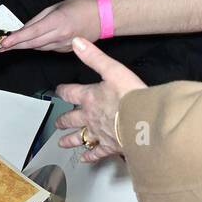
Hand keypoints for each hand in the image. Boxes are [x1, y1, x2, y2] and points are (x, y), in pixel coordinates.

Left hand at [0, 0, 99, 51]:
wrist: (101, 18)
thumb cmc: (80, 7)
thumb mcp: (56, 7)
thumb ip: (39, 19)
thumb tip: (24, 29)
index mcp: (57, 22)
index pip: (32, 33)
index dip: (16, 39)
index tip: (5, 43)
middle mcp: (60, 36)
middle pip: (32, 44)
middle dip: (16, 46)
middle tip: (1, 47)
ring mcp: (63, 46)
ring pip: (39, 48)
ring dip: (25, 46)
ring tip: (12, 45)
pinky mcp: (65, 51)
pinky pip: (47, 49)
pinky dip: (38, 46)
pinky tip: (33, 42)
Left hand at [54, 37, 145, 162]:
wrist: (143, 120)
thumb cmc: (130, 95)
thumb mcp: (113, 70)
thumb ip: (94, 57)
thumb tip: (77, 42)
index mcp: (90, 98)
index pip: (70, 93)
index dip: (63, 91)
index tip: (58, 91)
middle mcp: (90, 117)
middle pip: (71, 119)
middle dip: (64, 120)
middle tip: (57, 123)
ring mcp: (98, 133)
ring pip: (79, 138)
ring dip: (70, 140)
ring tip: (61, 143)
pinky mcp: (109, 146)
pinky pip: (96, 153)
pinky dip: (89, 156)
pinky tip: (84, 159)